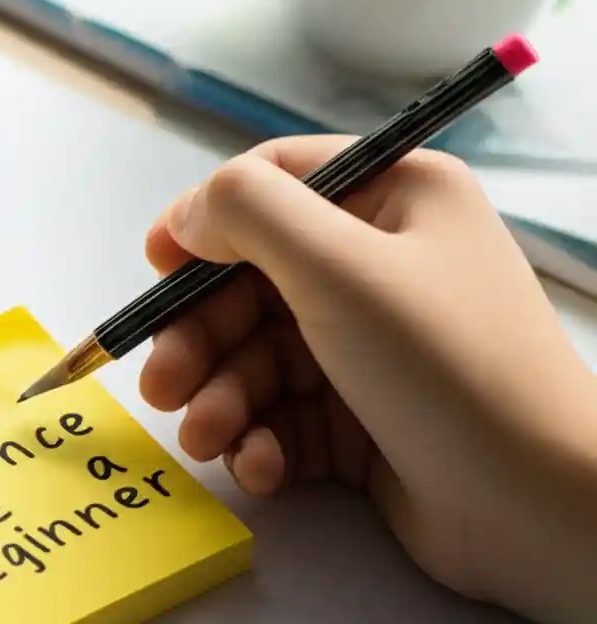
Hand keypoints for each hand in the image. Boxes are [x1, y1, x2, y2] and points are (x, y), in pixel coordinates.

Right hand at [141, 136, 596, 623]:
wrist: (537, 511)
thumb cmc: (447, 369)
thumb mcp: (341, 267)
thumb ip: (249, 214)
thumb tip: (186, 214)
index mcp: (394, 199)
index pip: (276, 183)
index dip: (206, 220)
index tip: (156, 265)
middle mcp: (380, 264)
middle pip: (250, 282)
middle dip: (200, 337)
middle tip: (160, 385)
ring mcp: (369, 345)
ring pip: (257, 356)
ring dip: (221, 397)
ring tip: (206, 438)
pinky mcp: (359, 418)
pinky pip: (282, 414)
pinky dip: (260, 438)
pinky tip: (262, 466)